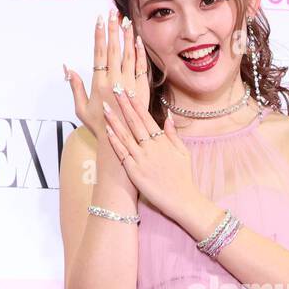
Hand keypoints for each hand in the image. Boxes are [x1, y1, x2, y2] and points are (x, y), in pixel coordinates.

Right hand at [66, 8, 149, 136]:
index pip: (98, 54)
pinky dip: (140, 53)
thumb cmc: (99, 126)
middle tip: (113, 12)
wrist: (122, 141)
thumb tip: (68, 68)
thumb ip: (75, 87)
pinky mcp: (142, 90)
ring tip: (126, 20)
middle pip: (113, 50)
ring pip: (128, 55)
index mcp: (98, 84)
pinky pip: (141, 67)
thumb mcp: (81, 109)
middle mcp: (114, 82)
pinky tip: (138, 40)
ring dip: (126, 37)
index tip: (99, 20)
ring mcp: (129, 85)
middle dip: (113, 29)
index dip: (99, 35)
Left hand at [101, 87, 194, 217]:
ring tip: (105, 107)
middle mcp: (151, 147)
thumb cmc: (183, 177)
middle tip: (115, 90)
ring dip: (114, 120)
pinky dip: (114, 141)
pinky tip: (107, 131)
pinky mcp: (134, 171)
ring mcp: (142, 159)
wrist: (182, 199)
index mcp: (163, 141)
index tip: (128, 91)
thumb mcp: (183, 152)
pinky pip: (122, 153)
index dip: (136, 103)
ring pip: (125, 135)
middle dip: (124, 105)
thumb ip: (173, 135)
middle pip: (134, 122)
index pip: (146, 117)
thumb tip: (168, 118)